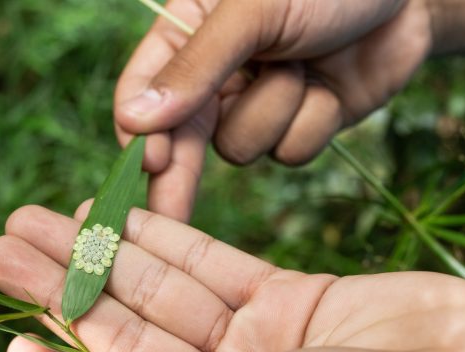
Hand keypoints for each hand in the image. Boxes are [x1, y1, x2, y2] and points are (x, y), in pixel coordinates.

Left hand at [0, 204, 464, 351]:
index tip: (10, 343)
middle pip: (124, 334)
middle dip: (62, 290)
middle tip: (3, 248)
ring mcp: (258, 348)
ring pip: (160, 292)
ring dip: (101, 254)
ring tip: (39, 221)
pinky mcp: (293, 301)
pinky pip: (214, 266)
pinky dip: (166, 239)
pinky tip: (117, 216)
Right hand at [117, 0, 436, 220]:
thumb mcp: (253, 10)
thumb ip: (196, 65)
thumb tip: (135, 116)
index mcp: (190, 32)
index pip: (143, 89)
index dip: (140, 129)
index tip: (146, 163)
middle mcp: (217, 74)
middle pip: (181, 139)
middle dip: (179, 174)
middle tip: (166, 218)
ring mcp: (258, 102)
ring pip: (241, 148)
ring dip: (276, 113)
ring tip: (305, 67)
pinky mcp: (298, 126)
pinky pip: (288, 153)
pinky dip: (312, 124)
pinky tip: (329, 88)